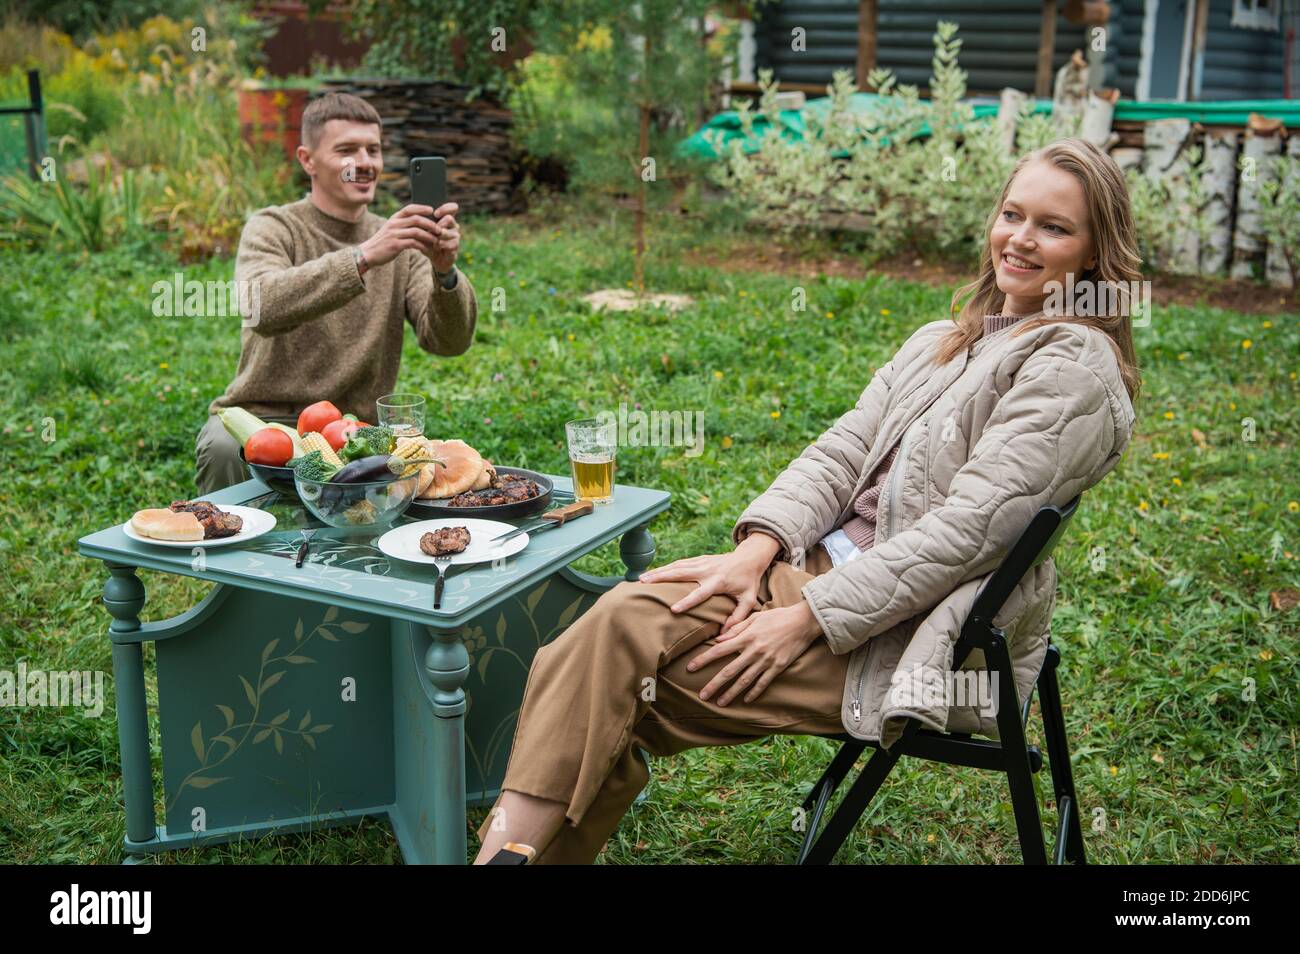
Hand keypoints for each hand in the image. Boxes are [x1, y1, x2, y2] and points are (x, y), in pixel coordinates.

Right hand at [358, 204, 440, 269]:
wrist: (368, 253)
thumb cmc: (383, 242)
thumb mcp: (391, 229)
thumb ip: (402, 225)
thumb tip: (420, 222)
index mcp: (394, 218)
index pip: (409, 208)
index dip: (421, 208)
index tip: (432, 210)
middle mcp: (394, 224)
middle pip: (416, 219)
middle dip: (430, 224)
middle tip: (439, 229)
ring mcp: (394, 234)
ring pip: (416, 231)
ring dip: (428, 236)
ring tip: (436, 241)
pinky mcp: (395, 245)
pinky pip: (413, 243)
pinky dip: (422, 246)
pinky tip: (427, 249)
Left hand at [425, 201, 460, 273]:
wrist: (435, 258)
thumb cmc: (428, 241)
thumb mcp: (424, 231)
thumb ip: (422, 223)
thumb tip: (414, 215)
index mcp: (446, 218)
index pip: (453, 207)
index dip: (445, 208)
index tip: (435, 213)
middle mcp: (453, 226)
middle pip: (450, 218)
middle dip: (439, 223)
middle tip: (432, 228)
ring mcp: (455, 237)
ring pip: (450, 232)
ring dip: (439, 235)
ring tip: (433, 238)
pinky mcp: (455, 248)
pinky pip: (451, 244)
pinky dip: (441, 245)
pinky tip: (436, 246)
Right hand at [637, 531, 779, 633]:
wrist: (750, 556)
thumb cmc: (749, 581)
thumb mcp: (749, 600)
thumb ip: (738, 617)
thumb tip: (725, 636)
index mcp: (719, 581)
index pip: (700, 593)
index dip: (687, 601)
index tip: (673, 609)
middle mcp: (707, 570)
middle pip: (681, 573)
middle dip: (661, 578)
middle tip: (644, 584)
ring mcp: (702, 562)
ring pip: (676, 566)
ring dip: (658, 571)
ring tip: (640, 578)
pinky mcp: (699, 559)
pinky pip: (679, 563)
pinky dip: (665, 567)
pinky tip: (652, 572)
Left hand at [685, 601, 822, 705]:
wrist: (802, 622)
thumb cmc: (777, 617)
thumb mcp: (754, 618)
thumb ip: (736, 629)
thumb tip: (718, 639)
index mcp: (746, 637)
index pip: (719, 650)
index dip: (703, 660)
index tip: (690, 668)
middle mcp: (753, 651)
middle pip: (729, 671)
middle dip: (714, 685)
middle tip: (702, 696)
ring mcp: (766, 661)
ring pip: (744, 681)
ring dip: (731, 694)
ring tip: (720, 703)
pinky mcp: (778, 667)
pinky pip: (763, 683)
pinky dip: (754, 693)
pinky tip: (746, 700)